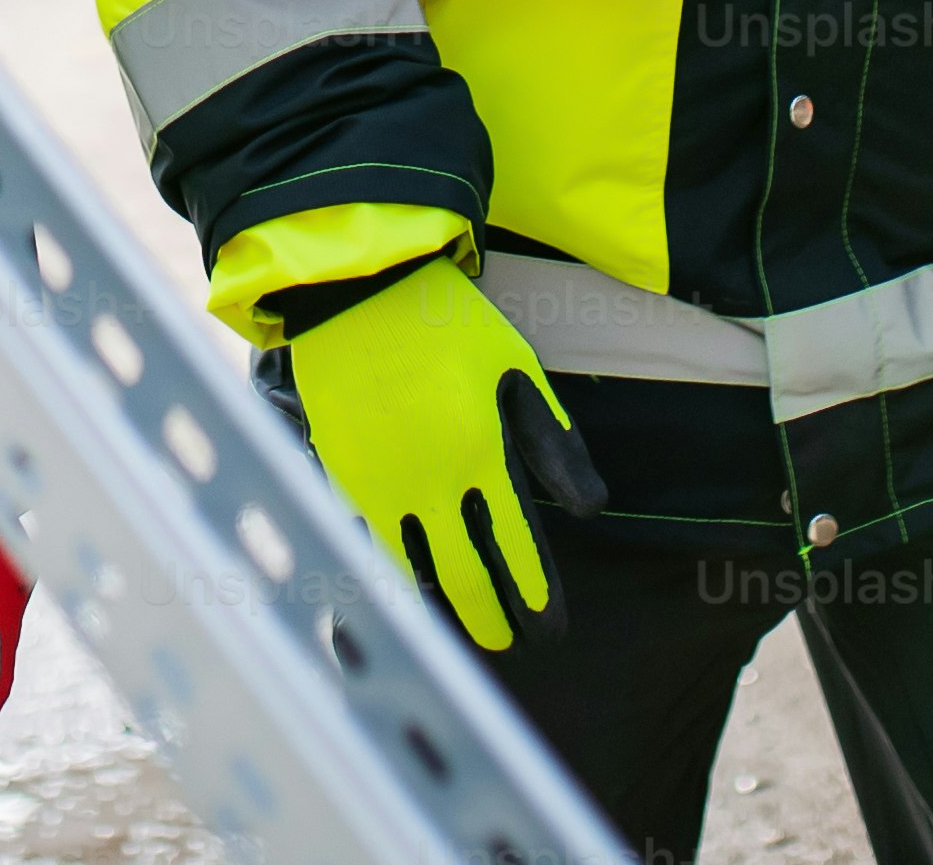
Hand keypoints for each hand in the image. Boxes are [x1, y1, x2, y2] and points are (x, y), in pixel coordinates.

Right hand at [284, 256, 598, 653]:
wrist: (354, 290)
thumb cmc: (446, 324)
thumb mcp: (516, 369)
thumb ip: (554, 441)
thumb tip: (591, 509)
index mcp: (482, 455)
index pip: (517, 549)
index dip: (536, 596)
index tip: (550, 630)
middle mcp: (430, 484)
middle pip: (465, 579)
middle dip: (491, 620)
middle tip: (508, 643)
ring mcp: (379, 486)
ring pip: (413, 573)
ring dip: (441, 608)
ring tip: (460, 628)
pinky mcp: (341, 478)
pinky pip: (370, 544)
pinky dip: (393, 575)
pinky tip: (407, 588)